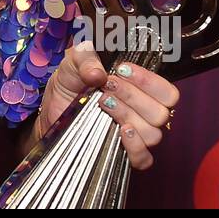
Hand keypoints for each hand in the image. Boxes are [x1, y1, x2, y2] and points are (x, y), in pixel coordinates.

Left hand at [29, 40, 179, 169]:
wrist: (52, 108)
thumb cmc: (70, 84)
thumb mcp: (74, 63)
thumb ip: (85, 58)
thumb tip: (97, 74)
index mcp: (143, 91)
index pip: (167, 92)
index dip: (149, 81)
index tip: (122, 70)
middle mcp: (145, 114)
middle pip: (160, 113)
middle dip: (133, 95)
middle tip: (108, 85)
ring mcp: (136, 136)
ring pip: (152, 134)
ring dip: (127, 114)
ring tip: (103, 102)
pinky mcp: (124, 154)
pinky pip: (144, 159)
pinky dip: (135, 146)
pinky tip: (121, 130)